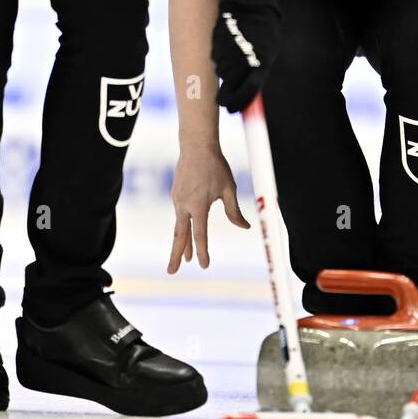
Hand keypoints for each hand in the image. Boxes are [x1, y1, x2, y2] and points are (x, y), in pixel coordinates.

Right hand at [168, 144, 248, 271]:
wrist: (196, 146)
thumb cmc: (216, 167)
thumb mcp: (229, 189)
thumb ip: (234, 211)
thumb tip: (245, 227)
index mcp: (198, 206)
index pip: (200, 235)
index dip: (202, 252)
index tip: (204, 265)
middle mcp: (184, 205)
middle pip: (179, 236)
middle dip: (176, 255)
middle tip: (171, 272)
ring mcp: (177, 200)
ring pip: (179, 226)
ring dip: (181, 243)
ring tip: (182, 260)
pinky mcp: (176, 195)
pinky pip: (180, 215)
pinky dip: (183, 228)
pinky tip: (187, 233)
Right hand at [211, 0, 280, 112]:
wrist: (246, 0)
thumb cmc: (262, 26)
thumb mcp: (267, 49)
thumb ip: (258, 70)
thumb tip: (249, 92)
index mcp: (261, 62)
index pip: (250, 91)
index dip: (239, 103)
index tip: (231, 110)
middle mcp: (244, 59)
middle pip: (230, 88)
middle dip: (225, 96)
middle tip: (222, 99)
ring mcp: (228, 52)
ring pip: (221, 73)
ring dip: (225, 72)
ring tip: (234, 54)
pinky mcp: (216, 45)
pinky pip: (215, 59)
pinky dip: (219, 58)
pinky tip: (227, 43)